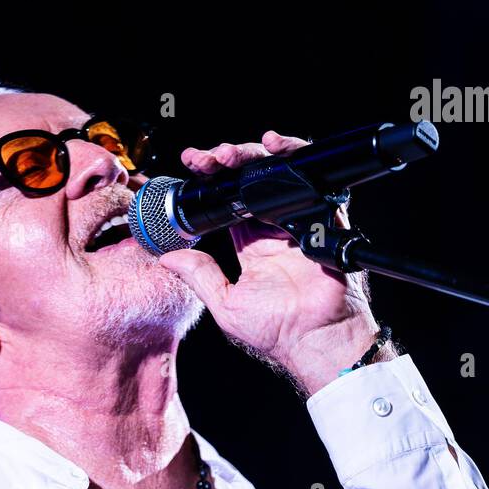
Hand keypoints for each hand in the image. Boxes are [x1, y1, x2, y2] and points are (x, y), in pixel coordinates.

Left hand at [157, 130, 385, 394]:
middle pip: (249, 180)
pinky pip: (310, 179)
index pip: (228, 200)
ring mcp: (298, 221)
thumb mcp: (225, 303)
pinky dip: (294, 157)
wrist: (315, 341)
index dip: (211, 181)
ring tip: (229, 154)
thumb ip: (199, 275)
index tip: (192, 167)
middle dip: (226, 161)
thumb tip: (166, 257)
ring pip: (275, 172)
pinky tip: (275, 147)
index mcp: (252, 245)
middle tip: (207, 159)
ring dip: (251, 155)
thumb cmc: (276, 333)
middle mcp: (274, 229)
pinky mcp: (322, 217)